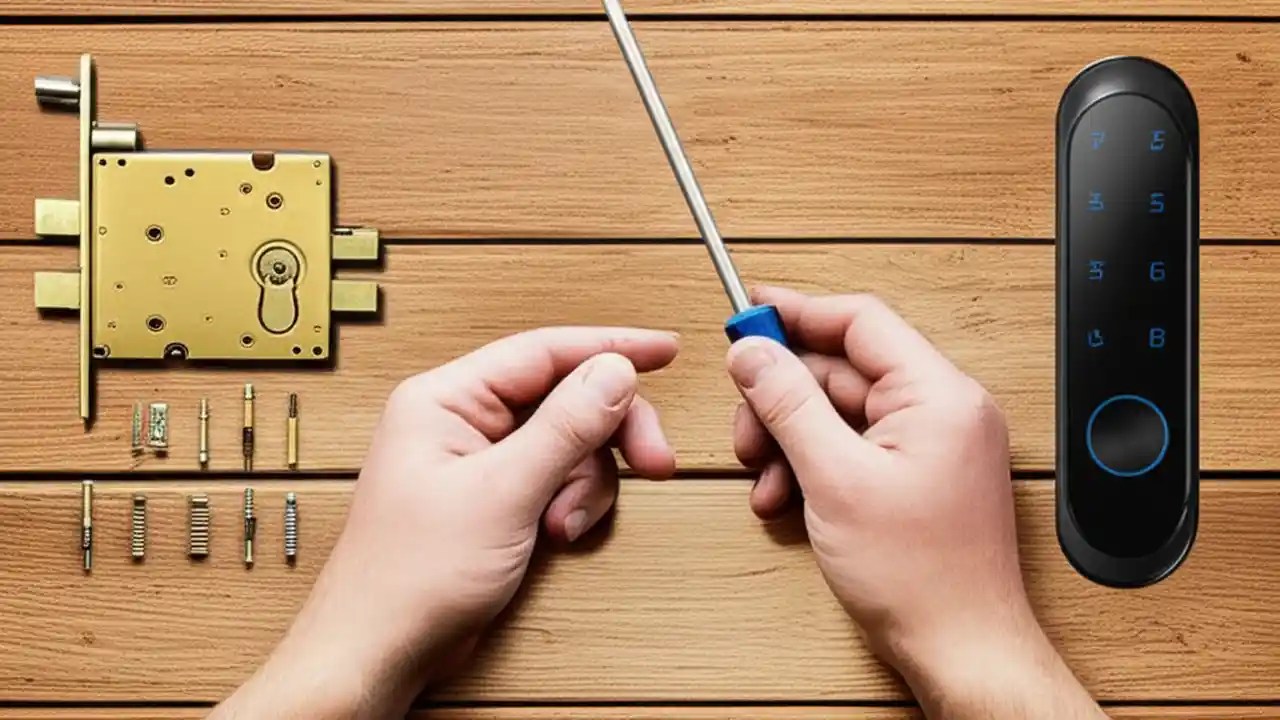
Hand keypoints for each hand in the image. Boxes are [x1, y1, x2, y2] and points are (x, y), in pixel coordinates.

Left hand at [213, 327, 678, 719]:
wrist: (381, 650)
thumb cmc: (408, 577)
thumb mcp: (502, 493)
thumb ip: (564, 427)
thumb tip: (613, 371)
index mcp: (446, 399)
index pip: (543, 351)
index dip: (610, 348)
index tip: (663, 351)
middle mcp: (463, 421)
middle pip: (566, 398)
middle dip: (610, 434)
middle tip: (653, 460)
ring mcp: (481, 461)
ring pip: (570, 444)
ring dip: (585, 484)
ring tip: (563, 523)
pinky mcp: (496, 497)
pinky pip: (557, 479)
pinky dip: (570, 505)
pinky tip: (555, 534)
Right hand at [726, 288, 1103, 718]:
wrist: (963, 650)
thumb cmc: (921, 578)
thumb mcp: (834, 479)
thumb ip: (788, 404)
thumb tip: (752, 351)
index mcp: (938, 395)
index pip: (860, 321)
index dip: (797, 313)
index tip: (747, 314)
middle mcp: (942, 410)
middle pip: (842, 370)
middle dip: (783, 398)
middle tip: (745, 428)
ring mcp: (933, 444)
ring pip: (840, 413)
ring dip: (790, 440)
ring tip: (766, 481)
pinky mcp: (919, 474)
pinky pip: (854, 448)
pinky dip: (813, 466)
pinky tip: (787, 499)